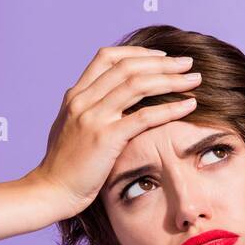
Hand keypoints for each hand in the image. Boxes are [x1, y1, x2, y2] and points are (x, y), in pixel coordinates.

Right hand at [23, 45, 203, 216]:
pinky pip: (144, 116)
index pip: (108, 57)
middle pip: (128, 66)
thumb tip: (105, 103)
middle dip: (162, 62)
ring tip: (194, 79)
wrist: (50, 191)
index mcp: (76, 95)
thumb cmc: (64, 167)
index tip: (162, 56)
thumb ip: (88, 112)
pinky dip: (170, 108)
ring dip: (170, 79)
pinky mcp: (105, 138)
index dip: (138, 53)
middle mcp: (83, 100)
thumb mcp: (71, 130)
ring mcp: (93, 117)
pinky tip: (189, 105)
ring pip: (137, 84)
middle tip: (187, 63)